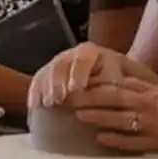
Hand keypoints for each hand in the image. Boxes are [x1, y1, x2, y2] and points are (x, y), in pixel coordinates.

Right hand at [28, 42, 157, 108]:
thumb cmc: (118, 79)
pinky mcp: (47, 73)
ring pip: (48, 72)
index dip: (79, 74)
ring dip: (47, 89)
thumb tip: (116, 96)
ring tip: (49, 104)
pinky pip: (37, 81)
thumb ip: (118, 86)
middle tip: (59, 99)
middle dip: (59, 82)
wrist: (108, 72)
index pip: (82, 60)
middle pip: (61, 65)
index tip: (77, 89)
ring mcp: (57, 62)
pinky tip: (35, 106)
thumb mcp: (123, 78)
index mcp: (91, 52)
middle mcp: (71, 54)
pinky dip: (35, 93)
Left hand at [71, 74, 157, 154]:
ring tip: (77, 114)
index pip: (120, 83)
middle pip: (112, 99)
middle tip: (68, 95)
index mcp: (154, 89)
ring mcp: (152, 126)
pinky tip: (100, 139)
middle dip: (88, 97)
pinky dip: (116, 141)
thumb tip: (152, 81)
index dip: (98, 82)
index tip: (81, 80)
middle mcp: (149, 106)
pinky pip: (133, 143)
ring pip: (118, 119)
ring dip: (96, 117)